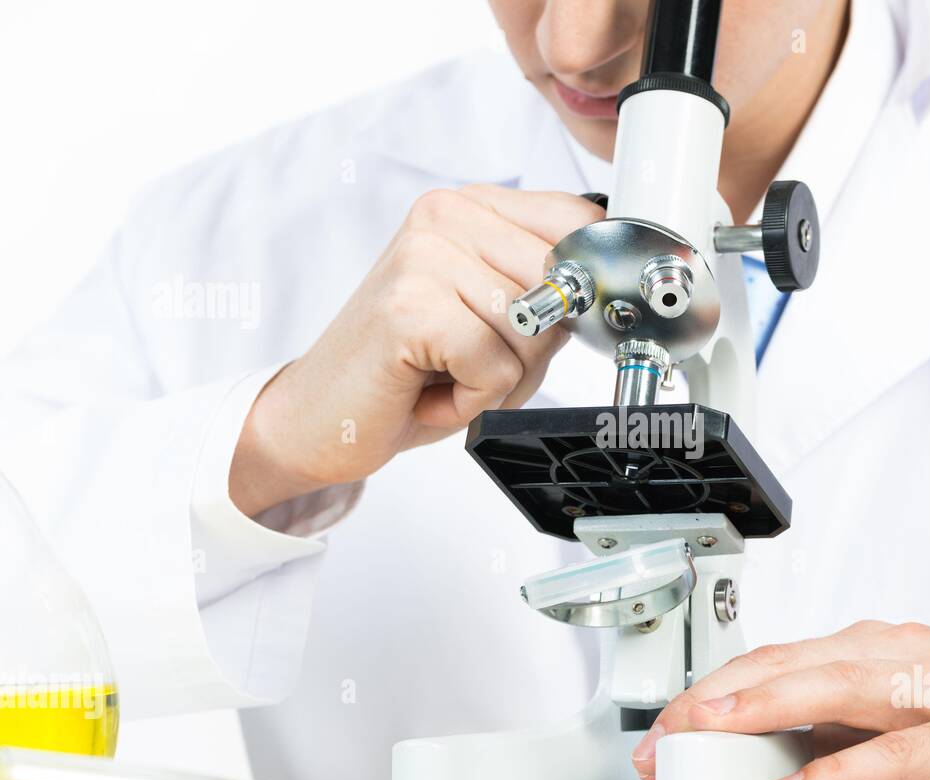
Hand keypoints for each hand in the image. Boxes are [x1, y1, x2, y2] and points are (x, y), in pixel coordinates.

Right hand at [229, 186, 604, 515]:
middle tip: (476, 361)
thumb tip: (604, 292)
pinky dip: (473, 399)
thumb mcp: (493, 318)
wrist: (320, 417)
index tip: (554, 323)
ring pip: (533, 332)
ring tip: (447, 375)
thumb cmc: (410, 372)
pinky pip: (497, 366)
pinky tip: (430, 390)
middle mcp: (446, 215)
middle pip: (563, 285)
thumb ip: (547, 292)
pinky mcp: (409, 307)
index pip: (579, 222)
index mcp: (472, 207)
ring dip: (501, 380)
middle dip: (535, 349)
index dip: (586, 286)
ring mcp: (424, 255)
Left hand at [630, 621, 929, 779]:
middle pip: (790, 663)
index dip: (714, 686)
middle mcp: (894, 654)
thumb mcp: (899, 693)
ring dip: (766, 705)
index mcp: (873, 647)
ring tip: (711, 729)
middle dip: (718, 694)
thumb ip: (837, 712)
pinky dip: (843, 766)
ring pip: (836, 686)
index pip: (775, 658)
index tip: (666, 722)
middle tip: (664, 733)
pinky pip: (899, 751)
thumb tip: (765, 740)